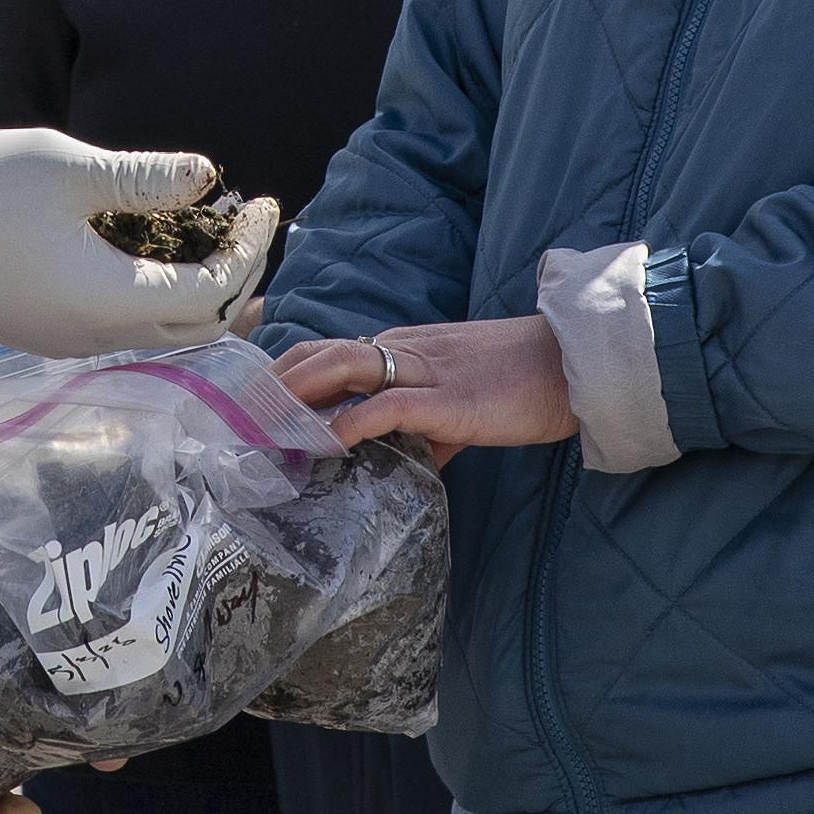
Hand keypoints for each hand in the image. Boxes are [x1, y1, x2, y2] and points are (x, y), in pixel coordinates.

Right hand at [0, 131, 259, 354]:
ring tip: (212, 229)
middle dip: (240, 275)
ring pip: (165, 328)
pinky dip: (160, 289)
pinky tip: (155, 245)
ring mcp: (69, 340)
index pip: (214, 289)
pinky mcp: (46, 331)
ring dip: (201, 285)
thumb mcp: (61, 167)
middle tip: (249, 221)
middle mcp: (96, 335)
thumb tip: (207, 176)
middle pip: (201, 325)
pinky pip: (127, 321)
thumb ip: (141, 178)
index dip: (251, 247)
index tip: (263, 200)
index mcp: (108, 299)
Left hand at [276, 315, 574, 467]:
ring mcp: (423, 371)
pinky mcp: (447, 399)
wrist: (573, 365)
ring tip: (264, 429)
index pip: (328, 354)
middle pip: (319, 355)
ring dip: (295, 397)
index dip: (286, 378)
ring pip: (341, 368)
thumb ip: (427, 432)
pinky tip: (325, 442)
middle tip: (240, 421)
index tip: (255, 410)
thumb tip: (404, 464)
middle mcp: (403, 350)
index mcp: (403, 348)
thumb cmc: (522, 385)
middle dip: (273, 386)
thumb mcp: (461, 406)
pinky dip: (349, 422)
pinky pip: (385, 406)